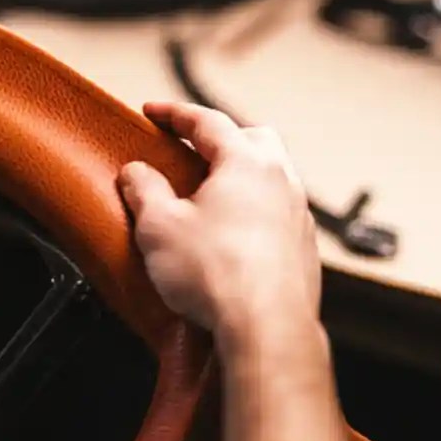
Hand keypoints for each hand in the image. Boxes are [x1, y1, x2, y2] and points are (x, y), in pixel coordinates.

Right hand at [117, 102, 321, 344]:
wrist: (267, 328)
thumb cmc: (217, 275)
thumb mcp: (159, 226)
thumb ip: (144, 190)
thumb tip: (136, 173)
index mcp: (246, 162)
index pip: (207, 121)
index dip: (175, 114)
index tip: (154, 113)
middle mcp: (281, 181)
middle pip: (253, 139)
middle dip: (220, 138)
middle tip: (191, 150)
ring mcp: (298, 215)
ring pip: (272, 177)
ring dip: (240, 177)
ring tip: (210, 197)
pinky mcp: (304, 249)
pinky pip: (279, 214)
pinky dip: (255, 212)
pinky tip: (232, 235)